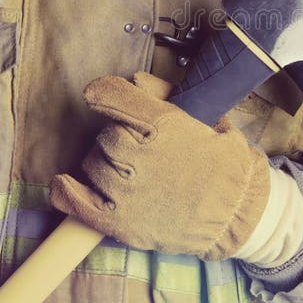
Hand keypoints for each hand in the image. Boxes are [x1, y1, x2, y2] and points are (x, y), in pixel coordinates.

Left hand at [49, 73, 270, 259]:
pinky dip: (67, 191)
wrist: (237, 216)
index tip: (97, 92)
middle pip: (105, 133)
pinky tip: (66, 182)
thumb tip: (137, 80)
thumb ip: (168, 97)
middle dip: (117, 133)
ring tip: (125, 168)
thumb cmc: (227, 167)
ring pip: (92, 163)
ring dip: (102, 161)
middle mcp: (142, 156)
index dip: (104, 91)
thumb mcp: (209, 121)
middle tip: (136, 144)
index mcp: (165, 126)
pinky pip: (78, 203)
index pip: (116, 97)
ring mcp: (128, 191)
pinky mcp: (120, 223)